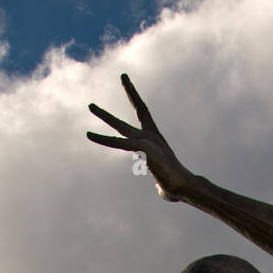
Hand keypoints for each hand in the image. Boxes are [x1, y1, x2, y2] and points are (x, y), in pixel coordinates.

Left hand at [87, 75, 187, 200]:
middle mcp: (149, 135)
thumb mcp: (164, 184)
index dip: (134, 96)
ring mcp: (145, 141)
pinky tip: (89, 135)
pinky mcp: (141, 149)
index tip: (127, 82)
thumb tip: (160, 189)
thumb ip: (159, 183)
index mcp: (154, 138)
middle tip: (98, 99)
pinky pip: (117, 143)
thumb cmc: (176, 187)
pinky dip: (104, 139)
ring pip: (121, 126)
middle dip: (121, 103)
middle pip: (131, 111)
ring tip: (90, 106)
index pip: (143, 111)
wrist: (184, 186)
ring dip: (105, 116)